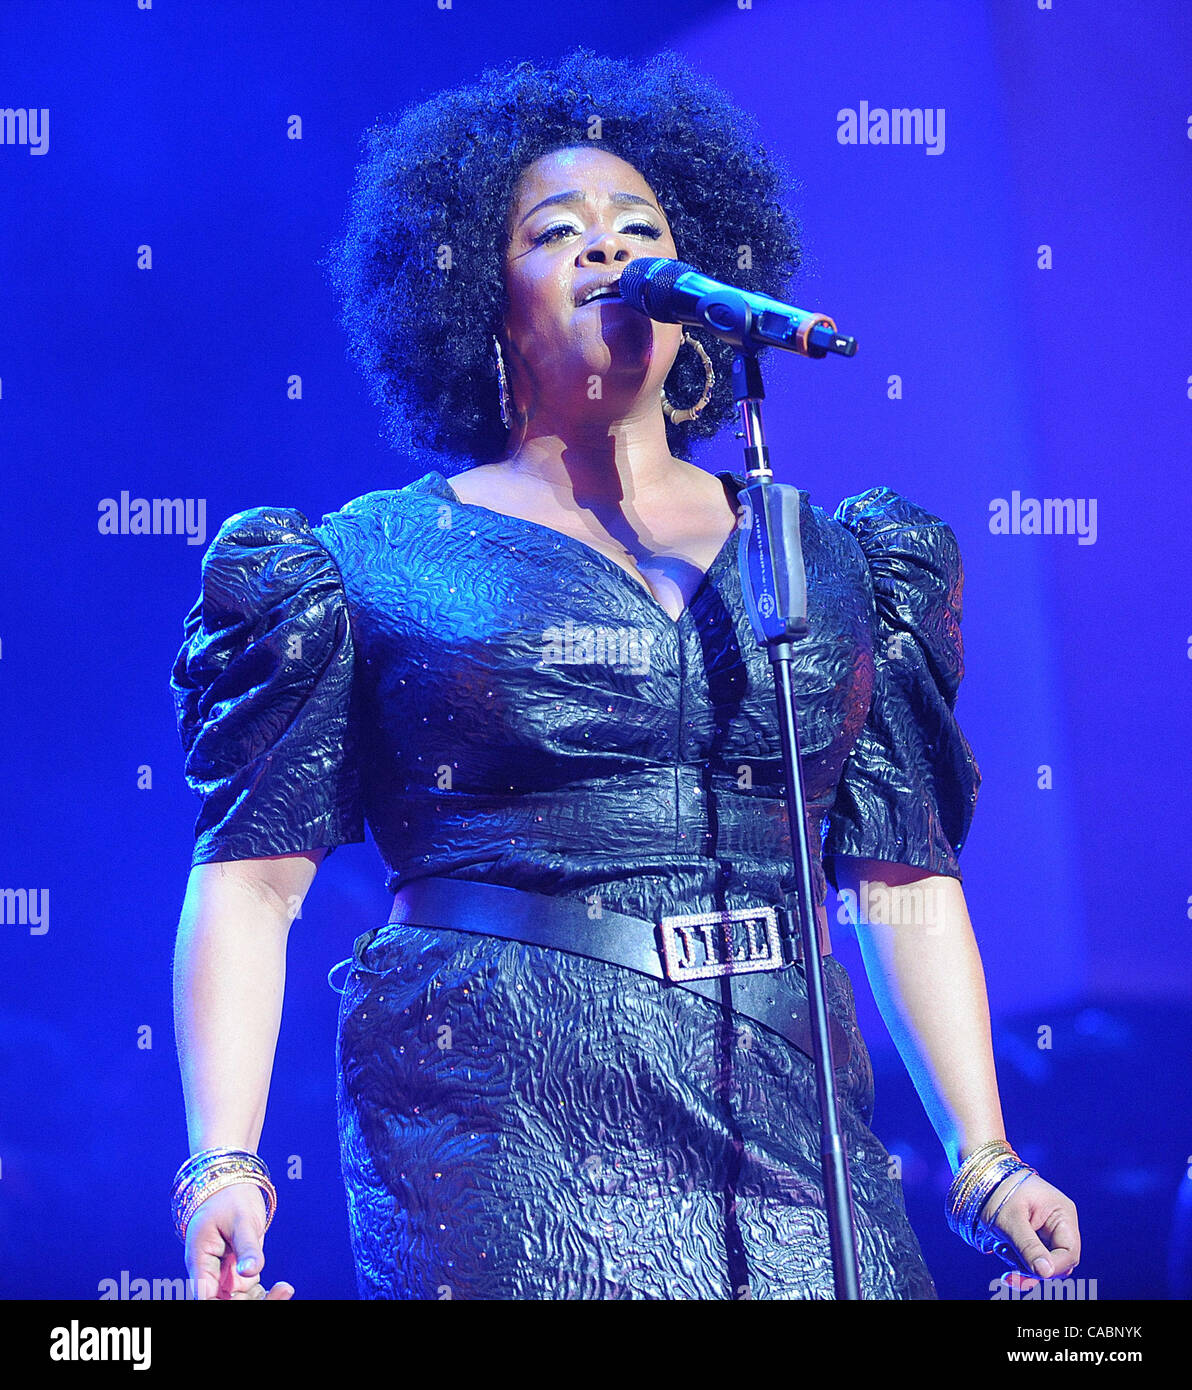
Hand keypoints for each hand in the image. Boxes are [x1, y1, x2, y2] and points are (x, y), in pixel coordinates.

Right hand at [183, 1182, 294, 1300]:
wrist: (232, 1187)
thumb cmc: (230, 1198)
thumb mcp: (241, 1220)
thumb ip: (246, 1247)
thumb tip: (251, 1271)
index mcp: (200, 1263)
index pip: (206, 1298)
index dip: (225, 1303)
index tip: (252, 1295)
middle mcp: (210, 1275)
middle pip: (224, 1302)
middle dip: (249, 1301)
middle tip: (282, 1291)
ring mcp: (224, 1276)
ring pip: (239, 1300)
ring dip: (261, 1299)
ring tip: (284, 1289)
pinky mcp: (238, 1274)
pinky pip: (249, 1294)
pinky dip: (265, 1294)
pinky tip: (282, 1288)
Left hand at [981, 1171, 1079, 1288]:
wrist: (981, 1173)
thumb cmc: (996, 1190)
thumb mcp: (1010, 1220)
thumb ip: (1028, 1247)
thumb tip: (1046, 1273)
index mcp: (1062, 1214)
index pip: (1069, 1253)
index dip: (1053, 1267)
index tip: (1030, 1272)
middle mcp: (1059, 1223)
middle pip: (1058, 1261)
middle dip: (1034, 1269)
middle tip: (1009, 1273)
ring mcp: (1047, 1229)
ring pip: (1043, 1262)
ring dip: (1022, 1264)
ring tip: (1000, 1248)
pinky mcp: (1034, 1234)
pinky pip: (1032, 1256)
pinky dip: (1017, 1259)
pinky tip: (1001, 1249)